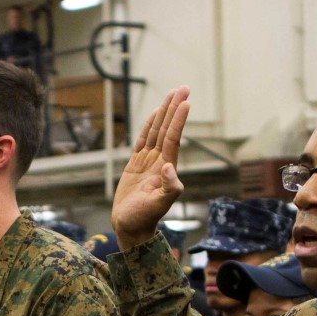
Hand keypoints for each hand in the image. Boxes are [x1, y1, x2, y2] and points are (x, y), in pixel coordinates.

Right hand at [111, 86, 190, 249]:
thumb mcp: (158, 205)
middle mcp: (159, 162)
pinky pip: (143, 141)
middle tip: (183, 87)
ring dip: (165, 113)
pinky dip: (149, 126)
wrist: (131, 228)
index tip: (185, 102)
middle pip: (167, 129)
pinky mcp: (136, 166)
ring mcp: (148, 162)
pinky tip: (155, 114)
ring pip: (157, 131)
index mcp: (166, 168)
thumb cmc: (144, 219)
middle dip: (175, 108)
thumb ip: (169, 188)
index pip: (172, 138)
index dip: (178, 120)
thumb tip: (169, 167)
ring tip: (172, 94)